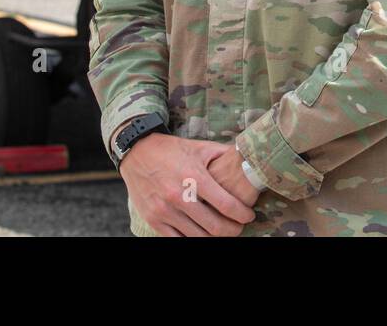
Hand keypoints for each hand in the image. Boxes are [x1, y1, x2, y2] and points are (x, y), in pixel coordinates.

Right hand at [119, 133, 257, 236]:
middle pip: (215, 227)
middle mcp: (179, 197)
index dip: (243, 215)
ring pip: (198, 237)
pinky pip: (178, 240)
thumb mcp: (200, 147)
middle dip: (233, 230)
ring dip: (215, 238)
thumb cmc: (172, 150)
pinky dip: (194, 239)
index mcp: (194, 177)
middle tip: (239, 227)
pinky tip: (202, 233)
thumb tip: (249, 158)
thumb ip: (224, 154)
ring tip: (223, 231)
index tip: (249, 216)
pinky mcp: (153, 220)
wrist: (136, 152)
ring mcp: (164, 211)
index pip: (227, 205)